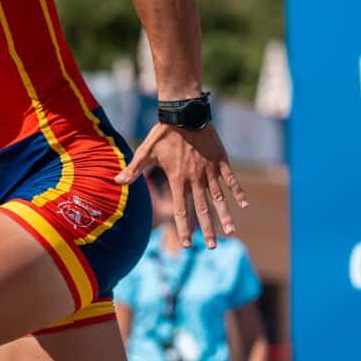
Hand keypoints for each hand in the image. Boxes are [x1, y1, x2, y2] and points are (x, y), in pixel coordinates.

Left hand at [117, 123, 248, 247]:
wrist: (184, 113)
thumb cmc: (163, 133)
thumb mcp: (146, 152)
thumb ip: (134, 170)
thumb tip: (115, 182)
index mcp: (177, 179)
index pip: (180, 210)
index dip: (184, 228)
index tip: (187, 244)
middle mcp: (195, 179)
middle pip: (202, 210)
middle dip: (207, 230)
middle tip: (212, 247)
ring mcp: (209, 170)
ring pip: (219, 198)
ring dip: (225, 216)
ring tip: (231, 231)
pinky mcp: (220, 160)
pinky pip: (231, 179)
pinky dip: (238, 192)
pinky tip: (244, 205)